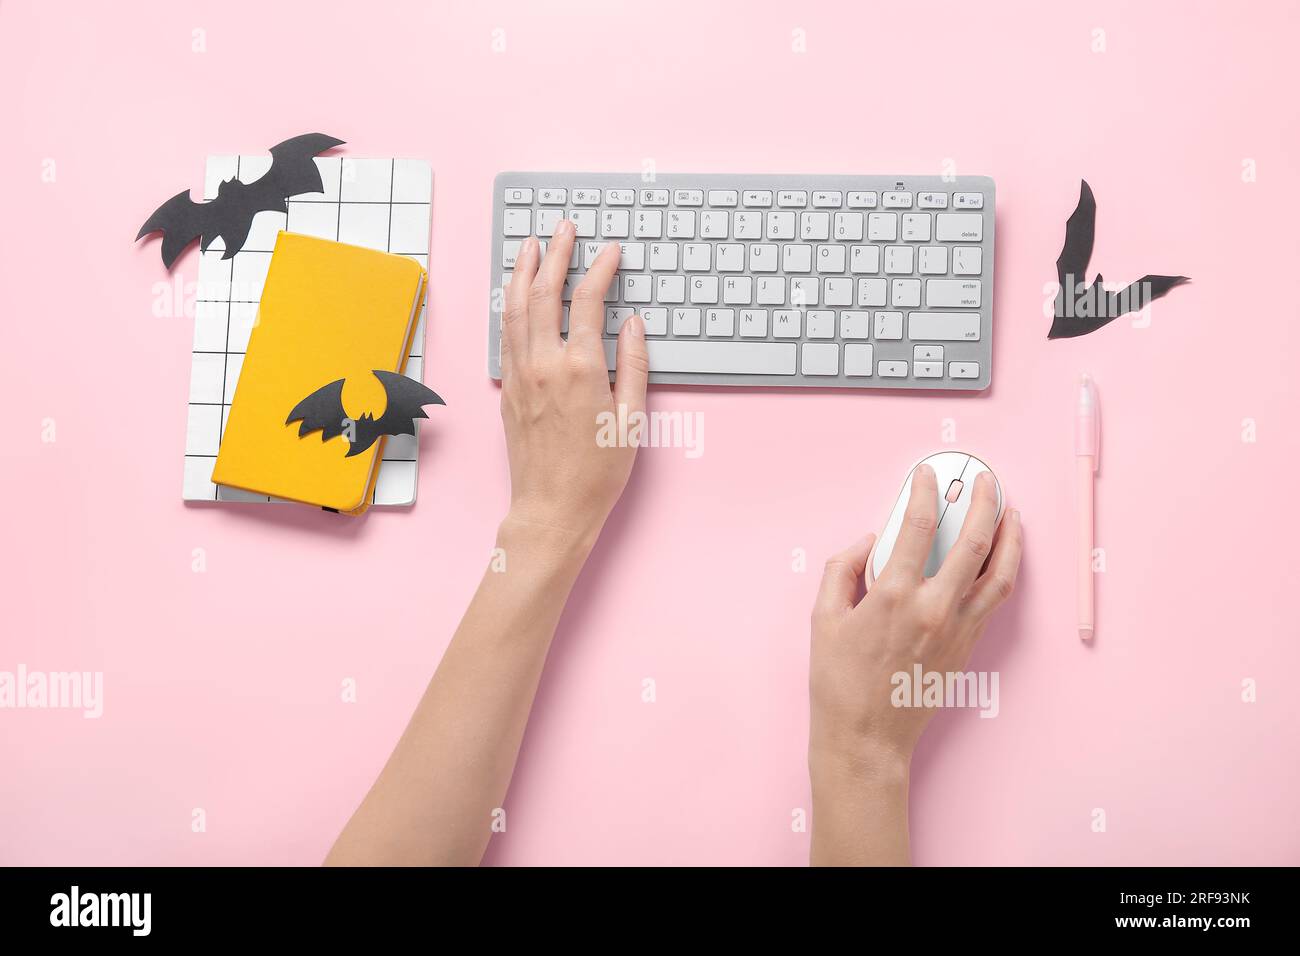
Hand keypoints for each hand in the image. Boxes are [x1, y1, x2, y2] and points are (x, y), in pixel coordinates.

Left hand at [499, 221, 647, 549]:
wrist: (552, 509)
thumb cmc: (596, 473)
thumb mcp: (631, 420)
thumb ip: (635, 366)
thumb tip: (635, 325)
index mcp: (580, 369)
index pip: (588, 301)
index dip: (600, 269)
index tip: (610, 250)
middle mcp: (544, 365)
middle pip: (544, 293)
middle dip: (555, 254)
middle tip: (564, 228)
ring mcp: (520, 376)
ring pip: (514, 309)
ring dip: (523, 272)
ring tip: (531, 245)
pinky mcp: (507, 390)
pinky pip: (504, 335)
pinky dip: (509, 306)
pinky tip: (515, 294)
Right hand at [810, 465, 1022, 769]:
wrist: (866, 739)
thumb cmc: (839, 683)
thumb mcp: (822, 618)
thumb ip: (843, 569)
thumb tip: (868, 541)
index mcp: (894, 596)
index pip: (917, 526)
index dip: (924, 492)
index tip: (927, 476)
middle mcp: (934, 608)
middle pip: (973, 541)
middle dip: (983, 502)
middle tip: (984, 479)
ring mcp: (958, 628)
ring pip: (1000, 572)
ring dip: (1010, 536)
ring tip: (1012, 512)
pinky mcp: (968, 646)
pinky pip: (995, 599)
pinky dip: (1005, 570)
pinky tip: (1003, 556)